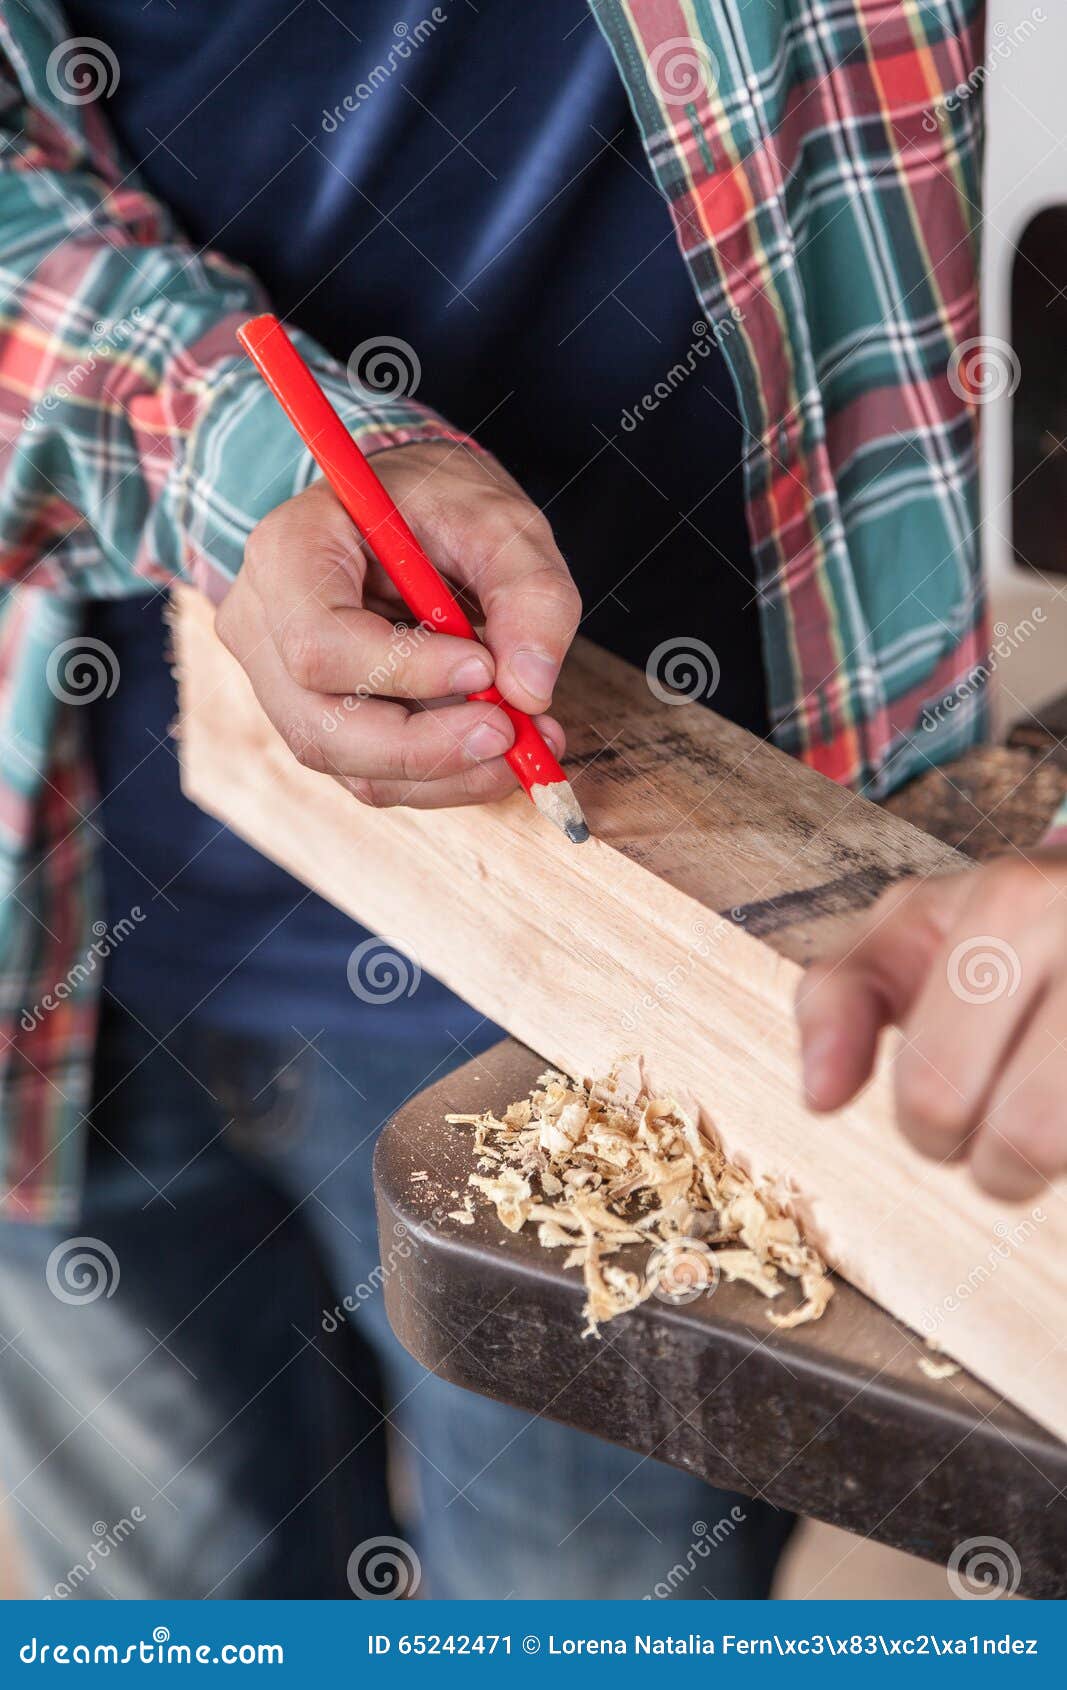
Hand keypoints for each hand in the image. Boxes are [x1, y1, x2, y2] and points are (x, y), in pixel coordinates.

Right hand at [216, 442, 580, 808]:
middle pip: (323, 728)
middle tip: (514, 735)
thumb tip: (530, 692)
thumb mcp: (499, 520)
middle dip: (429, 747)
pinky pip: (376, 774)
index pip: (318, 643)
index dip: (403, 671)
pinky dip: (446, 773)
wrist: (410, 515)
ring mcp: (280, 685)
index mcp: (287, 552)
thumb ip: (528, 592)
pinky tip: (499, 745)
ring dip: (450, 770)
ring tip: (528, 742)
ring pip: (354, 766)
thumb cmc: (443, 504)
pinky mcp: (319, 723)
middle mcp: (263, 627)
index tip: (483, 667)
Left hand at [795, 852, 1066, 1199]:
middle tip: (1006, 1111)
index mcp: (1015, 904)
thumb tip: (820, 1097)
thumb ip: (839, 999)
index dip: (928, 1128)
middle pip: (1018, 1142)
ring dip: (1052, 1164)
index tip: (949, 1096)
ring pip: (1065, 1153)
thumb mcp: (909, 928)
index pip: (933, 1095)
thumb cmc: (1010, 921)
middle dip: (994, 1158)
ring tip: (1052, 1109)